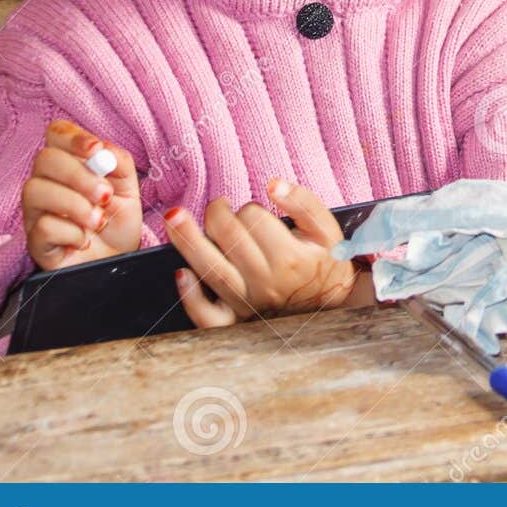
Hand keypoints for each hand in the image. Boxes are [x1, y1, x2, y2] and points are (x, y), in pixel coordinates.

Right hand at [21, 120, 141, 270]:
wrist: (120, 259)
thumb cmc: (118, 220)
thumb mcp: (129, 187)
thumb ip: (119, 162)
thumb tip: (102, 150)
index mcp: (69, 164)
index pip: (55, 134)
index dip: (72, 137)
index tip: (96, 150)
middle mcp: (46, 183)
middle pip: (44, 160)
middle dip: (79, 175)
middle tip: (105, 195)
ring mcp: (36, 212)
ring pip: (34, 190)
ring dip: (75, 204)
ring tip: (99, 220)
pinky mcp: (35, 242)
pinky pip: (42, 227)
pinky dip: (71, 232)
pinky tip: (84, 239)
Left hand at [165, 178, 366, 327]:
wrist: (333, 307)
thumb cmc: (326, 262)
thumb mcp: (326, 229)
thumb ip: (303, 202)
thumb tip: (272, 184)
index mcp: (290, 258)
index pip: (254, 220)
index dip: (249, 208)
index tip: (255, 212)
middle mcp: (267, 283)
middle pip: (229, 239)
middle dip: (217, 214)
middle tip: (219, 205)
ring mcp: (249, 304)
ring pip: (212, 271)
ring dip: (188, 242)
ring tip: (173, 218)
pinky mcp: (237, 322)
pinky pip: (208, 316)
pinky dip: (191, 297)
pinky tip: (180, 274)